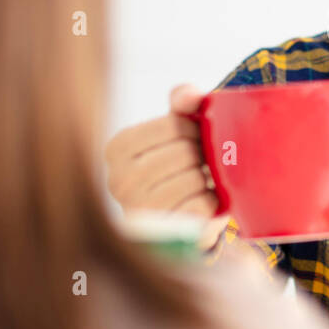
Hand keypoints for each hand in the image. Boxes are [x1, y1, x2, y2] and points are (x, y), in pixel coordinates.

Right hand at [104, 84, 228, 248]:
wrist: (174, 220)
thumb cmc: (173, 167)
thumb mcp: (173, 131)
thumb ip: (181, 104)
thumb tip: (191, 94)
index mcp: (116, 148)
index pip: (173, 125)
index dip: (194, 129)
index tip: (193, 139)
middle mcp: (118, 180)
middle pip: (185, 152)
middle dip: (202, 155)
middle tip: (201, 163)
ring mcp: (139, 209)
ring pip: (195, 179)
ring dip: (207, 179)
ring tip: (200, 182)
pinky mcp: (162, 234)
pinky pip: (203, 205)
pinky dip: (212, 201)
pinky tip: (202, 202)